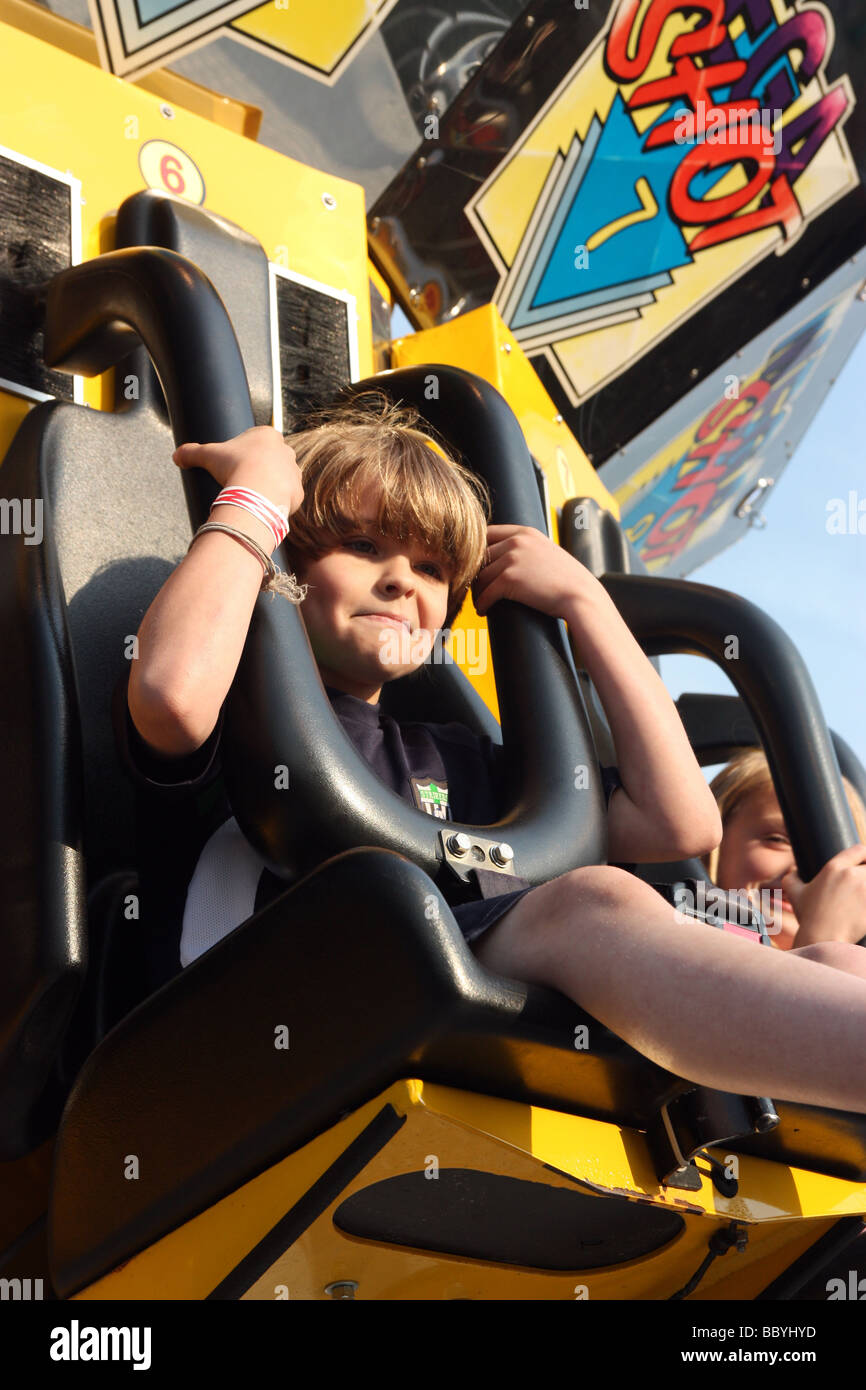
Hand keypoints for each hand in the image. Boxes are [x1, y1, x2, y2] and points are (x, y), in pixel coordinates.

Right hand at [173, 426, 303, 515]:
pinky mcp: (299, 492)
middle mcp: (286, 450)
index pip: (257, 440)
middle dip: (259, 467)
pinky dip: (278, 501)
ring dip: (271, 484)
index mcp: (268, 435)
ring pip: (281, 477)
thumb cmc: (234, 467)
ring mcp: (295, 471)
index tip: (235, 464)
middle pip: (271, 458)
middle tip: (243, 480)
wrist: (256, 492)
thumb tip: (176, 456)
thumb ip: (191, 452)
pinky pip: (288, 496)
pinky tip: (265, 506)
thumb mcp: (208, 455)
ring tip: (254, 495)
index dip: (245, 452)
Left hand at [471, 524, 601, 618]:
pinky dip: (481, 604)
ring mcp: (512, 559)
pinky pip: (485, 593)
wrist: (581, 596)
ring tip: (479, 602)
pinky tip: (483, 610)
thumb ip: (528, 549)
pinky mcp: (509, 579)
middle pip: (480, 556)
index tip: (477, 567)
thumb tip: (508, 558)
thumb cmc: (568, 581)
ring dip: (477, 592)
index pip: (488, 533)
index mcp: (525, 532)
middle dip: (475, 574)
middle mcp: (516, 541)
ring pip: (480, 577)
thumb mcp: (547, 553)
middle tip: (476, 589)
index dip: (478, 551)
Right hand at [782, 844, 865, 946]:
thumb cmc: (809, 918)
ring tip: (864, 896)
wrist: (823, 940)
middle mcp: (852, 875)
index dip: (865, 854)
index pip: (859, 850)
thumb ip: (791, 878)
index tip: (865, 862)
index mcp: (834, 868)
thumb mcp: (794, 894)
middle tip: (862, 885)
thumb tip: (793, 871)